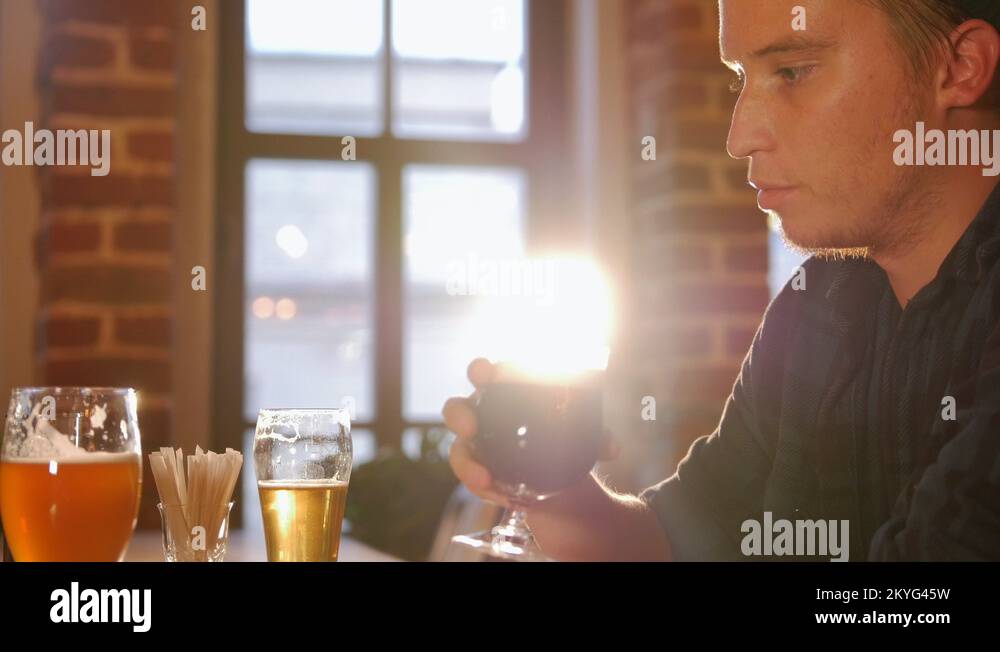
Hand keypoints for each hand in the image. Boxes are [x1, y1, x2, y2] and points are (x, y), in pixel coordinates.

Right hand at [442, 358, 619, 507]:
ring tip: (485, 478)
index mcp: (501, 392)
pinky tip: (502, 496)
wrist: (552, 467)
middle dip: (460, 415)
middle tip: (472, 426)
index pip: (483, 373)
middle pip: (456, 408)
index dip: (481, 370)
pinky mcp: (477, 471)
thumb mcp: (578, 432)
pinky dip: (485, 489)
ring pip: (458, 450)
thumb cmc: (557, 432)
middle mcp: (481, 415)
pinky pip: (472, 480)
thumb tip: (613, 448)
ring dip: (467, 464)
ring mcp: (475, 446)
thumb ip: (595, 436)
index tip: (487, 373)